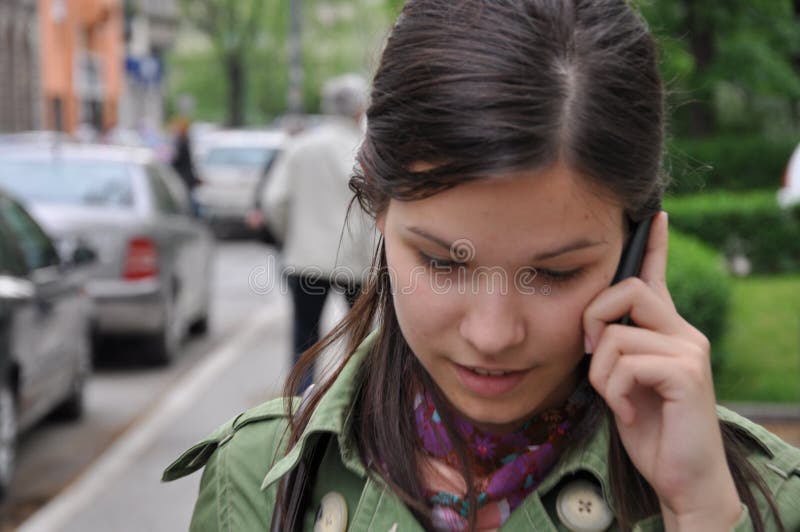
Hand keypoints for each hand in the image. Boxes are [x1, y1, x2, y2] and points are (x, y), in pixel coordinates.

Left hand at [582, 211, 741, 530]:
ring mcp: (689, 351)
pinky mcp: (687, 373)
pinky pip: (626, 362)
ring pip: (616, 333)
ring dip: (601, 372)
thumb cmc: (649, 428)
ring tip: (618, 398)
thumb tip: (593, 328)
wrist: (682, 477)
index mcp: (667, 331)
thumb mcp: (624, 382)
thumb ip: (616, 350)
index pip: (657, 277)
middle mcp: (683, 332)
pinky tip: (631, 411)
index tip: (655, 215)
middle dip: (593, 317)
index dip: (654, 245)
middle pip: (626, 289)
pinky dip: (615, 390)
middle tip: (589, 351)